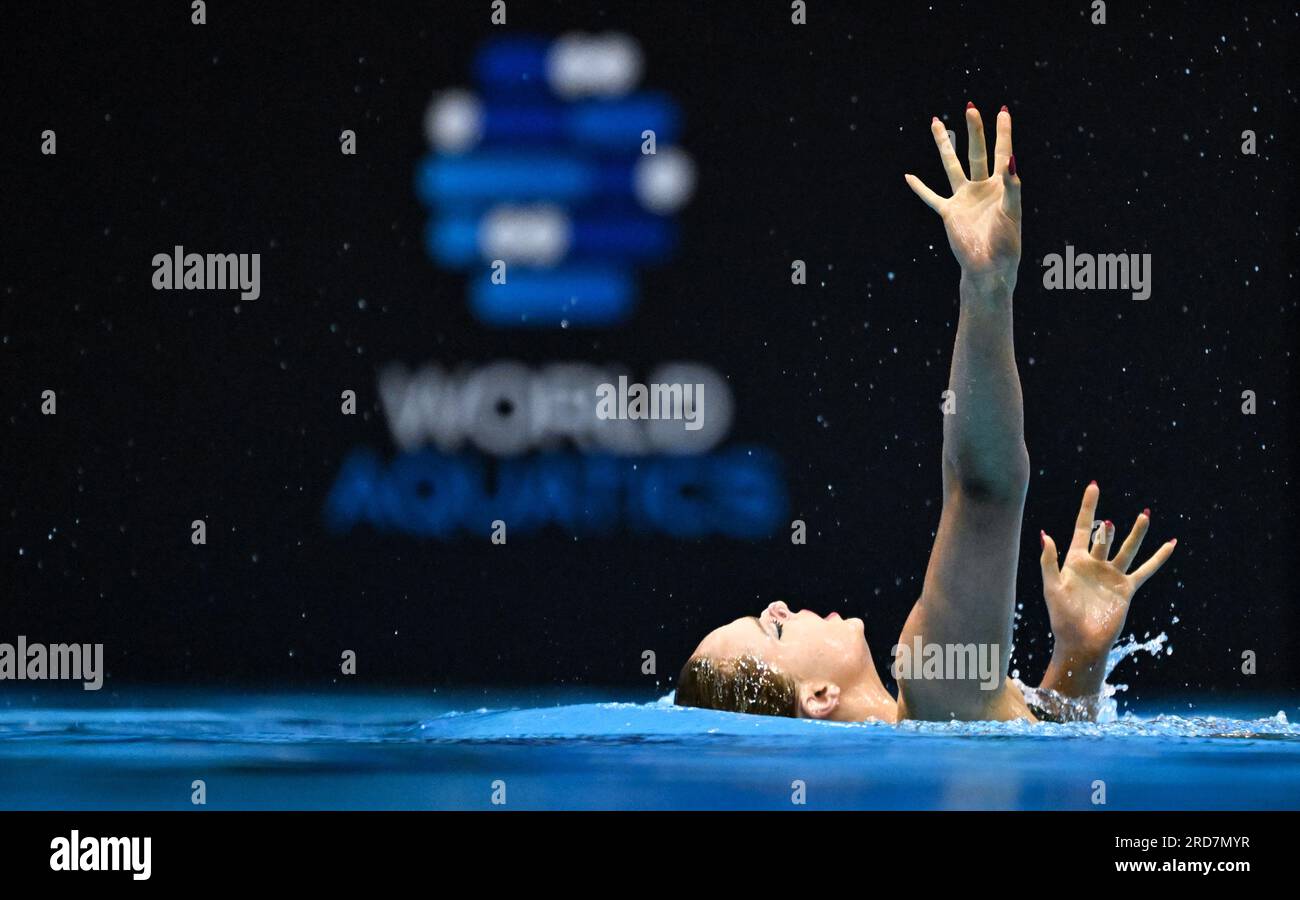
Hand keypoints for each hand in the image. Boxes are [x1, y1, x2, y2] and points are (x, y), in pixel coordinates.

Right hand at [905, 104, 1021, 286]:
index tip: (1002, 111)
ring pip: (951, 166)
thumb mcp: (1012, 211)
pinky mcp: (949, 213)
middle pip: (977, 152)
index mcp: (1002, 186)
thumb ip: (1012, 185)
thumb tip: (1013, 158)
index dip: (1003, 132)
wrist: (989, 267)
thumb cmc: (1006, 242)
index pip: (1003, 152)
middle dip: (974, 130)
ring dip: (944, 146)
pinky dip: (920, 188)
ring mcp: (964, 198)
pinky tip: (909, 176)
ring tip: (937, 123)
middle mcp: (982, 188)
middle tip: (970, 108)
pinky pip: (932, 197)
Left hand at [1039, 483, 1176, 657]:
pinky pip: (1145, 569)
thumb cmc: (1062, 617)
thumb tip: (1045, 535)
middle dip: (1109, 529)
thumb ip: (1048, 561)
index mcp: (1074, 561)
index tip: (1094, 486)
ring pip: (1127, 548)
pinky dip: (1158, 557)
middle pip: (1105, 538)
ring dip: (1136, 533)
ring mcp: (1112, 575)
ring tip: (1144, 515)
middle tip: (1110, 523)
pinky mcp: (1126, 588)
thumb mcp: (1052, 587)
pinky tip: (1170, 544)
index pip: (1083, 527)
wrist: (1082, 642)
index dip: (1088, 506)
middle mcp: (1094, 565)